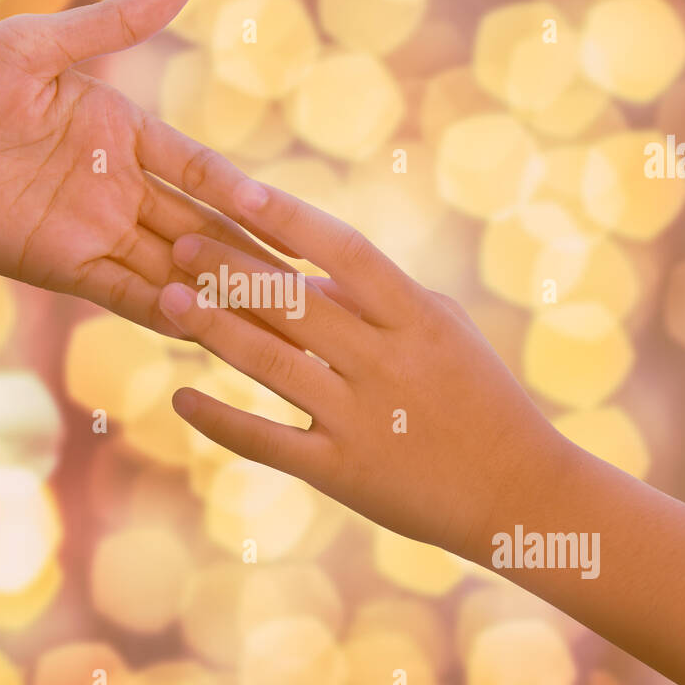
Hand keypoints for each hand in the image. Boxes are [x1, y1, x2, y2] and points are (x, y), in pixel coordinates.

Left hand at [0, 0, 279, 334]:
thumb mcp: (38, 46)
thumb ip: (118, 23)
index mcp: (119, 130)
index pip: (198, 166)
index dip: (240, 189)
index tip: (288, 211)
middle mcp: (115, 184)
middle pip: (197, 223)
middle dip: (246, 251)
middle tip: (306, 281)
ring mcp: (91, 229)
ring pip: (170, 263)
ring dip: (215, 288)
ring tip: (270, 314)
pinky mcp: (60, 267)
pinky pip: (124, 292)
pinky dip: (162, 309)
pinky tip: (206, 326)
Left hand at [151, 173, 571, 555]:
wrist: (519, 493)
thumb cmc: (480, 398)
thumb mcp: (442, 332)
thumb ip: (378, 298)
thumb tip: (305, 268)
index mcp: (417, 318)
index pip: (346, 251)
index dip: (290, 220)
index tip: (239, 192)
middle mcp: (386, 362)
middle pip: (293, 303)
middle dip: (229, 269)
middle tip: (178, 243)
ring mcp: (362, 419)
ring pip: (271, 363)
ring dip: (212, 328)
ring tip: (166, 298)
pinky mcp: (342, 472)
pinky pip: (268, 442)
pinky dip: (220, 420)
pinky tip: (181, 398)